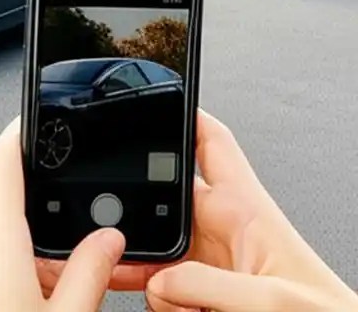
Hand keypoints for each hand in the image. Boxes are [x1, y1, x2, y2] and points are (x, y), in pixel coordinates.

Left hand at [0, 117, 126, 311]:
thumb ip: (89, 275)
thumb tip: (108, 241)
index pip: (0, 166)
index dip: (17, 136)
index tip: (30, 120)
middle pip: (8, 215)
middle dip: (44, 229)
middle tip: (77, 259)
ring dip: (27, 262)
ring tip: (53, 301)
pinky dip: (7, 279)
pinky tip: (28, 307)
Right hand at [143, 110, 357, 311]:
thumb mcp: (271, 300)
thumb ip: (210, 285)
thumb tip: (158, 281)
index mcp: (247, 210)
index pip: (212, 144)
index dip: (183, 115)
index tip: (153, 100)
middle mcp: (223, 229)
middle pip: (161, 196)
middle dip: (136, 207)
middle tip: (120, 229)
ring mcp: (208, 261)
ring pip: (152, 244)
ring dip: (139, 261)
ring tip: (141, 279)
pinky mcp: (199, 291)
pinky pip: (156, 283)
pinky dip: (149, 292)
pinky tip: (166, 305)